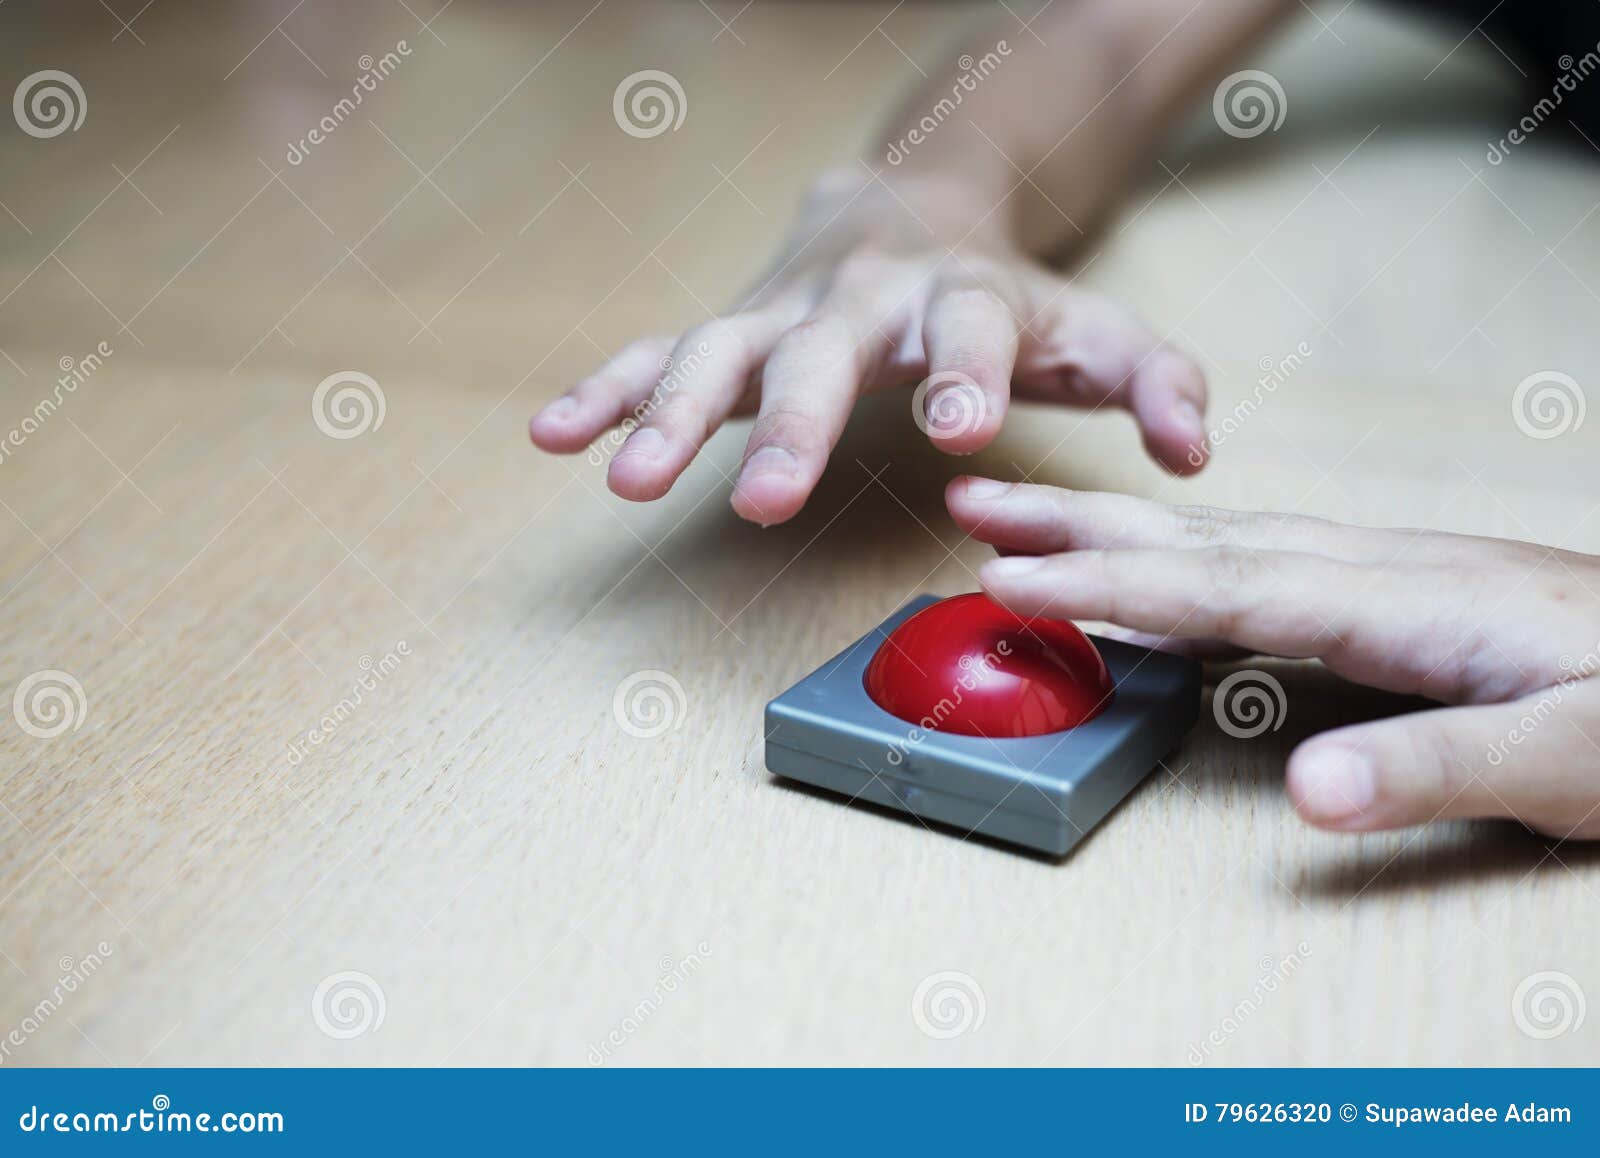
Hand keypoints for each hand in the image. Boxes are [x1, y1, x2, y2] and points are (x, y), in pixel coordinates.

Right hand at [530, 171, 1209, 525]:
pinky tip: (553, 435)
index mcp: (958, 296)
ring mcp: (781, 309)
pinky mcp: (727, 324)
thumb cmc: (1003, 293)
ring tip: (627, 481)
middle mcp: (860, 297)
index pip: (967, 329)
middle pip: (823, 354)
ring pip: (716, 354)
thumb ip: (1151, 382)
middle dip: (794, 424)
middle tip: (767, 503)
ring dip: (669, 415)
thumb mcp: (1089, 331)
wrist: (910, 204)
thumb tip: (1195, 450)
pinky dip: (606, 390)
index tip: (959, 433)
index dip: (965, 374)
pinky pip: (655, 353)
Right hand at [947, 476, 1599, 837]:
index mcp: (1400, 605)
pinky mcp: (1400, 590)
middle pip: (1197, 539)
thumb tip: (1302, 793)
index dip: (1105, 590)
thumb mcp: (1565, 762)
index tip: (1007, 584)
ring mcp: (1388, 571)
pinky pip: (1259, 558)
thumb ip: (1433, 769)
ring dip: (1117, 528)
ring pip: (1221, 538)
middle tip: (974, 503)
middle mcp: (1378, 570)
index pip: (1220, 592)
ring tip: (1034, 519)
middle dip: (1075, 523)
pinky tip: (1171, 568)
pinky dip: (1183, 554)